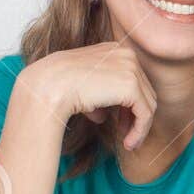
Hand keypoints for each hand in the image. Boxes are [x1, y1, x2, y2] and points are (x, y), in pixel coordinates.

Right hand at [20, 41, 158, 149]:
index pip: (133, 78)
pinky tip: (129, 143)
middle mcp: (126, 54)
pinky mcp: (132, 86)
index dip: (129, 102)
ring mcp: (131, 69)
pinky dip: (140, 130)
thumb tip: (104, 116)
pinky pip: (145, 114)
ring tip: (128, 142)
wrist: (46, 85)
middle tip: (125, 133)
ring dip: (138, 126)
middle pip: (143, 90)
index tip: (120, 121)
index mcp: (114, 49)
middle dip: (134, 115)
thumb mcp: (82, 86)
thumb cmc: (57, 86)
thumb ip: (97, 96)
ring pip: (147, 104)